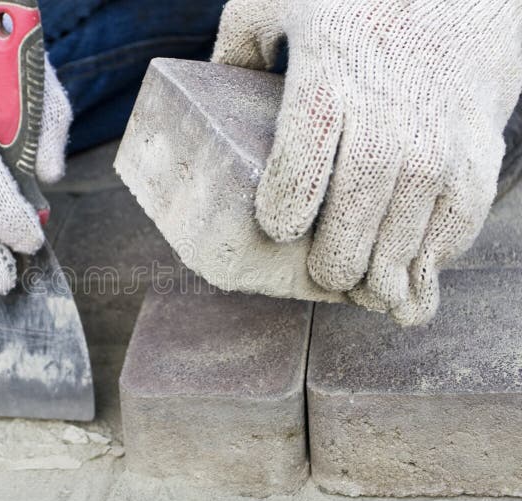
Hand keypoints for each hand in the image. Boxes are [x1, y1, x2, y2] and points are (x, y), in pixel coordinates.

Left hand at [213, 0, 521, 324]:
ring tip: (366, 293)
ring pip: (409, 225)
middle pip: (357, 205)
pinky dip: (435, 253)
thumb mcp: (280, 2)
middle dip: (339, 256)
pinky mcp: (477, 149)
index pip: (302, 156)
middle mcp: (388, 109)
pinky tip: (412, 270)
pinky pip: (457, 219)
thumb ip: (239, 47)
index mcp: (329, 68)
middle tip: (325, 276)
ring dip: (387, 272)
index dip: (287, 204)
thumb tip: (202, 98)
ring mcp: (438, 134)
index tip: (278, 228)